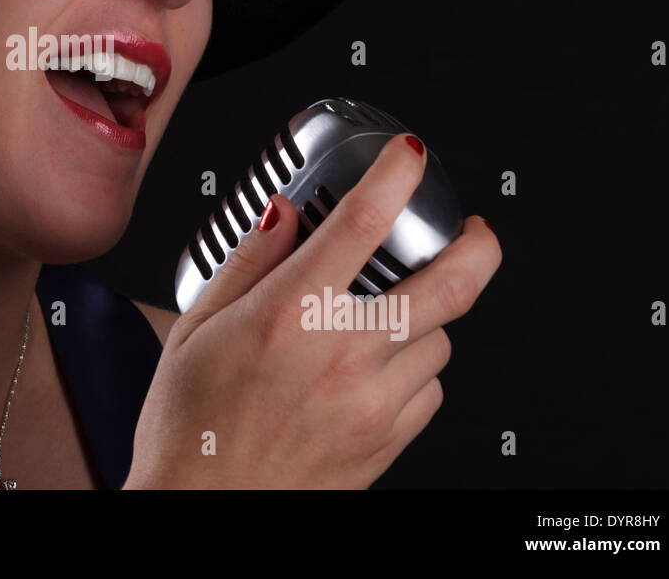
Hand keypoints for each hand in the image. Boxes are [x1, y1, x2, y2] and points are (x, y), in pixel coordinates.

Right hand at [123, 132, 501, 488]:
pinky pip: (432, 391)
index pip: (365, 220)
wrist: (201, 513)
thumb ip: (249, 261)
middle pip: (452, 283)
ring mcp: (373, 402)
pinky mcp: (387, 444)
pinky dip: (416, 371)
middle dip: (479, 242)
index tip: (409, 155)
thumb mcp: (195, 328)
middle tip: (474, 229)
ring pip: (443, 339)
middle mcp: (342, 354)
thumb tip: (285, 211)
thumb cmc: (189, 427)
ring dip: (428, 317)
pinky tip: (376, 370)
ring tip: (389, 317)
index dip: (398, 173)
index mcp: (290, 313)